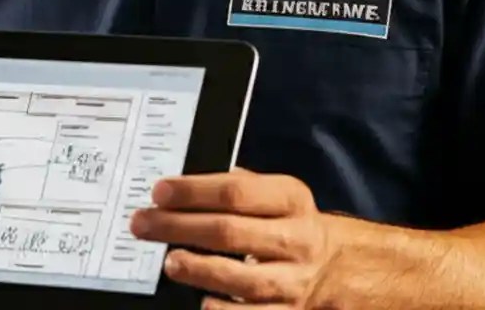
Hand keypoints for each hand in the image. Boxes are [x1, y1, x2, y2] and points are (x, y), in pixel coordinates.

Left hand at [130, 169, 338, 307]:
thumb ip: (239, 188)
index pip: (236, 191)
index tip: (159, 192)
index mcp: (291, 199)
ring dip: (199, 270)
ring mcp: (294, 280)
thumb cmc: (291, 225)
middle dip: (178, 227)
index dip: (194, 191)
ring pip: (242, 278)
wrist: (342, 268)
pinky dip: (226, 309)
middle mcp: (296, 238)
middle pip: (230, 232)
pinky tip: (204, 302)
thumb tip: (182, 188)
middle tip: (142, 225)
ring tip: (169, 262)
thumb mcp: (278, 197)